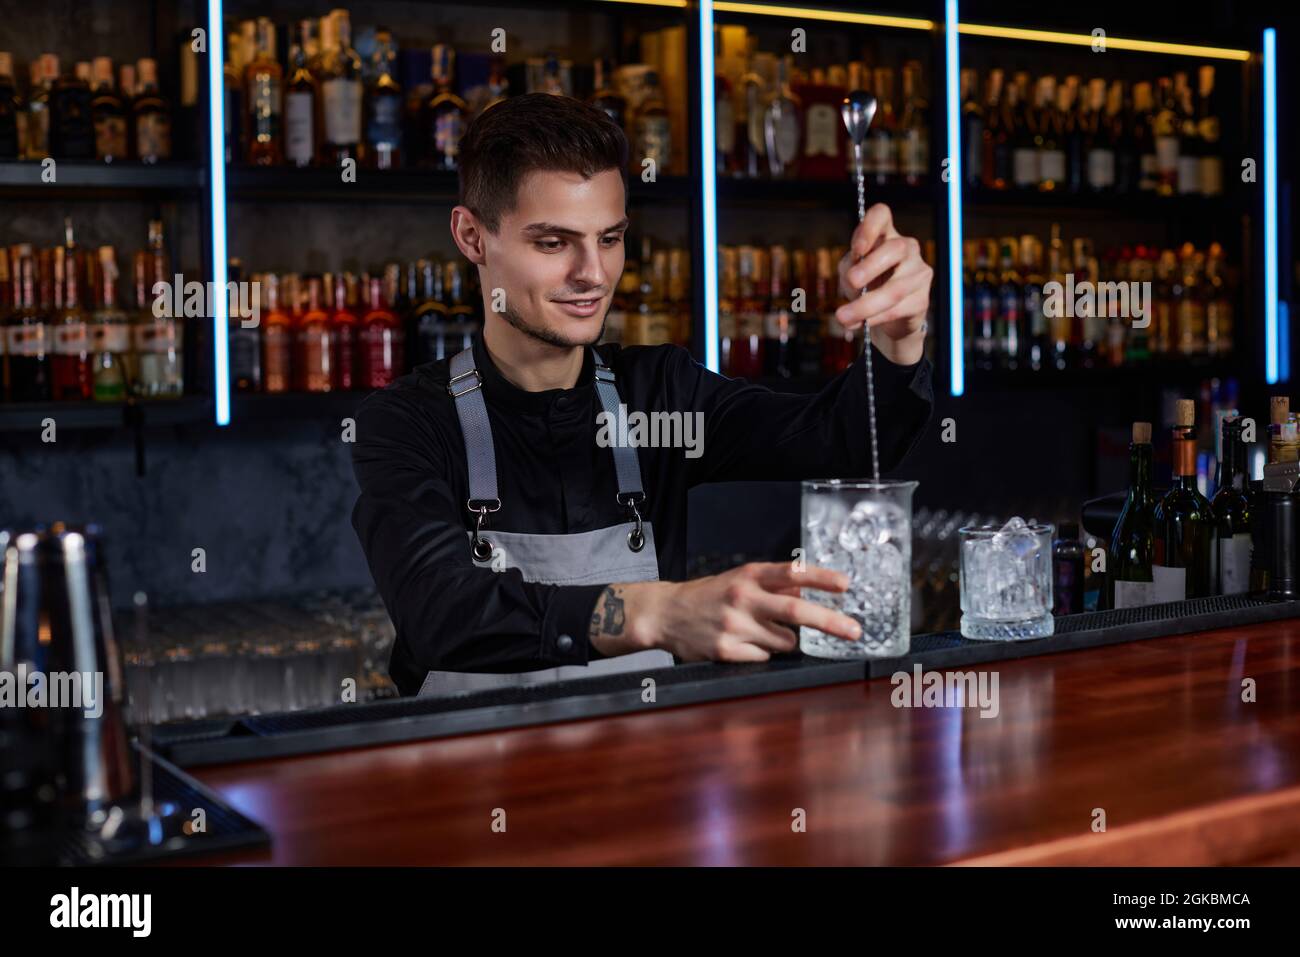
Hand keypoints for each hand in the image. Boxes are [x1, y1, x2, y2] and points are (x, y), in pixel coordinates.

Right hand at [590, 562, 861, 662]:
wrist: (667, 614)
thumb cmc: (709, 595)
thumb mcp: (740, 579)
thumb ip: (775, 584)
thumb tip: (811, 589)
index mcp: (749, 575)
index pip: (792, 573)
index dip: (821, 578)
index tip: (846, 584)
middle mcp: (743, 597)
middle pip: (795, 610)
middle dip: (830, 621)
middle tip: (854, 631)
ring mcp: (734, 625)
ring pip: (784, 641)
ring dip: (785, 641)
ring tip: (762, 632)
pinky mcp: (727, 650)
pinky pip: (764, 657)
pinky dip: (762, 653)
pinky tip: (743, 644)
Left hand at [835, 202, 932, 365]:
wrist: (886, 317)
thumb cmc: (865, 285)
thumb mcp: (850, 273)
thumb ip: (849, 269)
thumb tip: (853, 279)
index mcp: (885, 234)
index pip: (881, 215)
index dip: (869, 227)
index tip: (857, 248)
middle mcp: (907, 248)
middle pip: (895, 249)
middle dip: (871, 266)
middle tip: (852, 282)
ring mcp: (918, 272)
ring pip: (895, 288)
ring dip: (866, 304)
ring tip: (843, 317)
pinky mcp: (921, 299)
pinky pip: (898, 309)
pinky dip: (875, 318)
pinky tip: (861, 324)